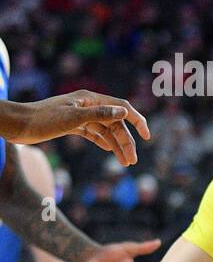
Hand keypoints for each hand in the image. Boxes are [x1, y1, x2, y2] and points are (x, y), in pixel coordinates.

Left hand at [7, 91, 150, 165]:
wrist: (16, 125)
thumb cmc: (42, 119)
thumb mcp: (72, 117)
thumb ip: (99, 114)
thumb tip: (124, 113)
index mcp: (90, 99)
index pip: (121, 107)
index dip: (137, 120)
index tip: (147, 136)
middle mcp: (88, 106)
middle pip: (115, 123)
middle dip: (125, 142)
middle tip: (131, 161)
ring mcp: (80, 116)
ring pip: (105, 131)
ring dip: (116, 145)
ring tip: (124, 163)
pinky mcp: (72, 126)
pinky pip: (94, 134)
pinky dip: (103, 142)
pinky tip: (110, 150)